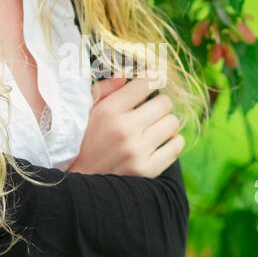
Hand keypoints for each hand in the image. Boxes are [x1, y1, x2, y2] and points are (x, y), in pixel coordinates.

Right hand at [67, 73, 184, 176]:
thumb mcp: (86, 111)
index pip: (146, 83)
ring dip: (166, 123)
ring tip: (154, 128)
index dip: (150, 80)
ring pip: (173, 123)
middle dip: (159, 104)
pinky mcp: (147, 169)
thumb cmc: (83, 141)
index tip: (149, 84)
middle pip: (165, 102)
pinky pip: (177, 146)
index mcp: (108, 111)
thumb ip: (105, 89)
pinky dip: (173, 142)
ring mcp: (137, 150)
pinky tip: (161, 142)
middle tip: (150, 111)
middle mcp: (124, 129)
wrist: (80, 182)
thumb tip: (125, 74)